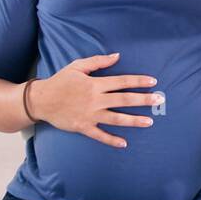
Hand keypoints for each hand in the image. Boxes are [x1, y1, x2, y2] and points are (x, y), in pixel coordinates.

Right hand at [29, 52, 161, 148]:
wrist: (41, 100)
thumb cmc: (60, 81)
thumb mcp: (77, 66)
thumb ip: (98, 62)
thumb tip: (117, 56)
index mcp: (95, 84)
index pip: (121, 81)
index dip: (138, 81)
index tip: (153, 82)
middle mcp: (95, 99)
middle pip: (123, 100)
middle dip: (143, 100)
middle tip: (159, 100)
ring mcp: (90, 115)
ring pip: (116, 118)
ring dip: (133, 120)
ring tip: (149, 121)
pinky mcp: (83, 127)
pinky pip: (100, 135)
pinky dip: (111, 140)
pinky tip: (124, 143)